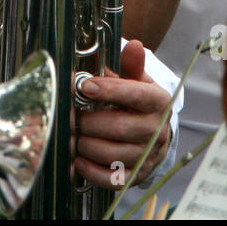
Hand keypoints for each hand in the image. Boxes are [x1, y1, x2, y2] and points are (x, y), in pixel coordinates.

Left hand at [73, 40, 171, 188]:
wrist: (155, 133)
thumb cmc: (137, 103)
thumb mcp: (137, 80)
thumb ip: (131, 65)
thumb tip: (134, 45)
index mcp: (158, 101)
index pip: (136, 95)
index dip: (109, 90)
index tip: (84, 86)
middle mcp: (158, 130)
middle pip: (119, 127)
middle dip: (87, 121)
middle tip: (67, 115)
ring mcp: (149, 155)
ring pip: (112, 153)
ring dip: (85, 145)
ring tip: (71, 135)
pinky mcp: (138, 175)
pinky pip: (113, 180)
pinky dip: (92, 171)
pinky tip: (78, 160)